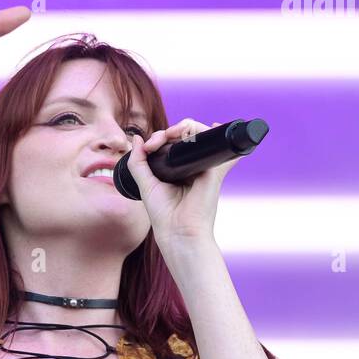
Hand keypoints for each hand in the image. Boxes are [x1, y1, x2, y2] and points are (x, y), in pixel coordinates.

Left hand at [124, 118, 240, 244]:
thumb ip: (138, 161)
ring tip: (171, 134)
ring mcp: (204, 167)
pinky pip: (221, 146)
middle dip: (168, 131)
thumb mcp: (146, 184)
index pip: (170, 143)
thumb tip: (138, 137)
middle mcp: (192, 166)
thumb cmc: (164, 214)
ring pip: (199, 134)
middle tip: (156, 142)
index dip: (159, 138)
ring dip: (185, 126)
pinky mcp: (214, 170)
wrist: (177, 232)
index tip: (147, 147)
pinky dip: (220, 133)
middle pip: (184, 136)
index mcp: (177, 169)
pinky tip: (215, 126)